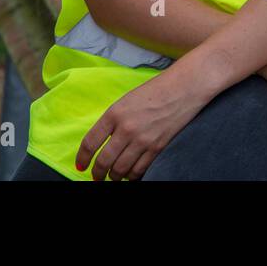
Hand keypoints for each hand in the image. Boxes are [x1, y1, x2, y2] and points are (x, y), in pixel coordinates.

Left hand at [75, 69, 207, 180]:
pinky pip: (139, 170)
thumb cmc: (156, 90)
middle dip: (97, 174)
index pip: (90, 143)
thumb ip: (113, 120)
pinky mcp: (157, 147)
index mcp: (114, 113)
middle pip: (103, 161)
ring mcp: (142, 140)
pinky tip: (131, 174)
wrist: (184, 87)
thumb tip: (102, 142)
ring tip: (114, 177)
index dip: (82, 159)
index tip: (81, 166)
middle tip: (96, 178)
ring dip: (114, 177)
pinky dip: (132, 176)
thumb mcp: (127, 101)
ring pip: (120, 170)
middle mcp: (126, 128)